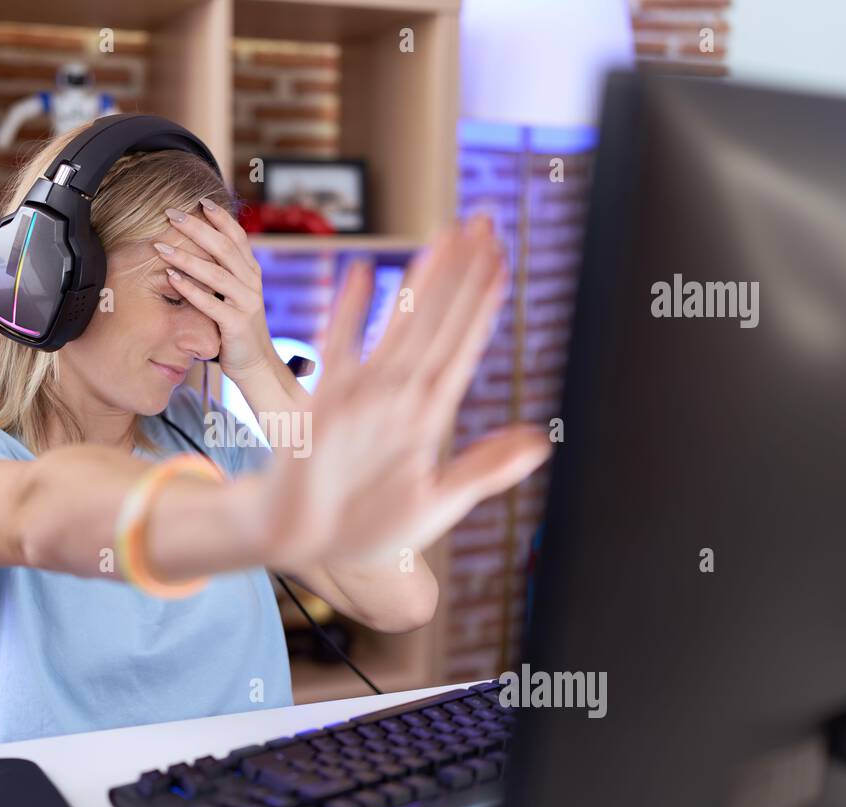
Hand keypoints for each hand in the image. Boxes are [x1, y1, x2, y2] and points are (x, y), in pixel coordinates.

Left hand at [156, 201, 283, 383]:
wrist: (256, 363)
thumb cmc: (238, 327)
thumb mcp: (235, 294)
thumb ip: (224, 272)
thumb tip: (202, 246)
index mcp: (251, 272)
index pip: (237, 237)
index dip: (220, 217)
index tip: (199, 200)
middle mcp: (251, 282)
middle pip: (223, 247)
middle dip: (196, 228)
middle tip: (171, 214)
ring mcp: (246, 302)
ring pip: (215, 273)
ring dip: (186, 257)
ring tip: (160, 246)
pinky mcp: (236, 323)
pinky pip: (210, 303)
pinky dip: (190, 289)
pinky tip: (171, 278)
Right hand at [249, 213, 552, 569]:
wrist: (306, 544)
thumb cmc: (366, 529)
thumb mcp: (436, 503)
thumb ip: (483, 470)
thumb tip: (538, 443)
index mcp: (429, 417)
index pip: (464, 348)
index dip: (484, 306)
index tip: (503, 264)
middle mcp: (400, 396)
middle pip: (439, 322)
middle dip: (463, 273)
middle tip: (484, 222)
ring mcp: (363, 395)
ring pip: (400, 326)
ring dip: (423, 281)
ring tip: (445, 237)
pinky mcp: (324, 404)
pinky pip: (339, 349)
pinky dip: (349, 313)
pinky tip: (363, 274)